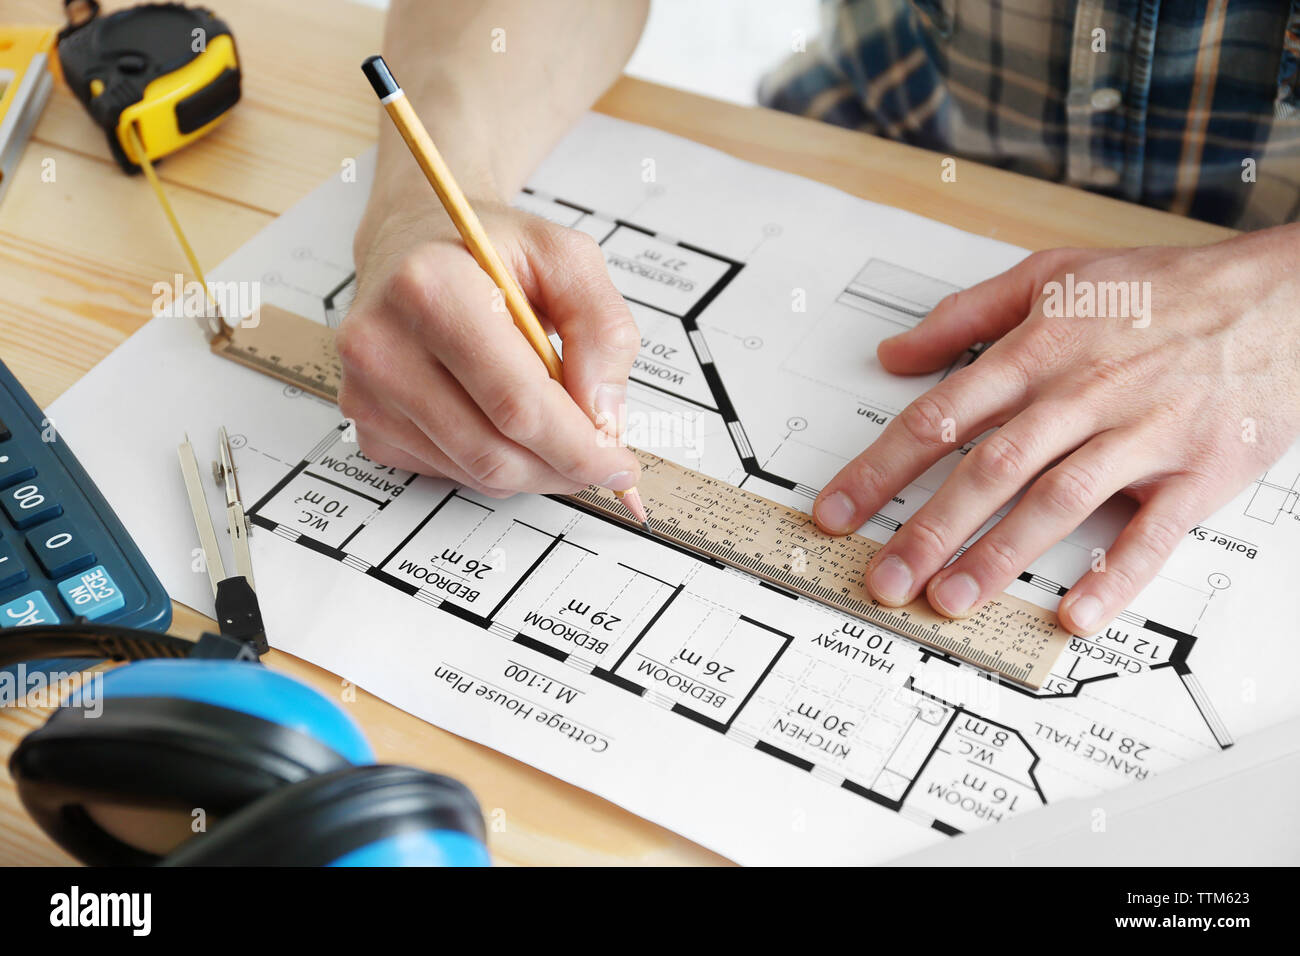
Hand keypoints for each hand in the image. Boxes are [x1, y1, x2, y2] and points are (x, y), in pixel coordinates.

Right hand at [340, 195, 640, 497]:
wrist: (415, 240)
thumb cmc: (491, 248)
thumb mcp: (566, 258)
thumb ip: (603, 329)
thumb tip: (604, 416)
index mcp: (431, 288)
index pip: (519, 403)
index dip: (579, 446)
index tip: (619, 462)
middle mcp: (383, 342)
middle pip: (496, 451)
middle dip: (564, 468)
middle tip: (602, 461)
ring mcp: (365, 388)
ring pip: (476, 473)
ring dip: (534, 470)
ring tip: (559, 432)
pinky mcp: (365, 420)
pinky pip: (450, 472)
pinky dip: (495, 463)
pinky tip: (503, 420)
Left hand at [812, 225, 1299, 634]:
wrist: (1281, 295)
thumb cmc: (1162, 288)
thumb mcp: (1053, 275)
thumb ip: (965, 315)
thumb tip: (894, 353)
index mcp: (1039, 351)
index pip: (940, 417)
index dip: (880, 469)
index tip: (837, 511)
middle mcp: (1081, 395)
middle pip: (989, 468)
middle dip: (928, 529)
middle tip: (884, 579)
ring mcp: (1141, 434)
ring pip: (1058, 500)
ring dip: (1001, 555)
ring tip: (951, 599)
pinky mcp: (1197, 470)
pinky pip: (1153, 532)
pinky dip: (1115, 573)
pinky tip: (1075, 614)